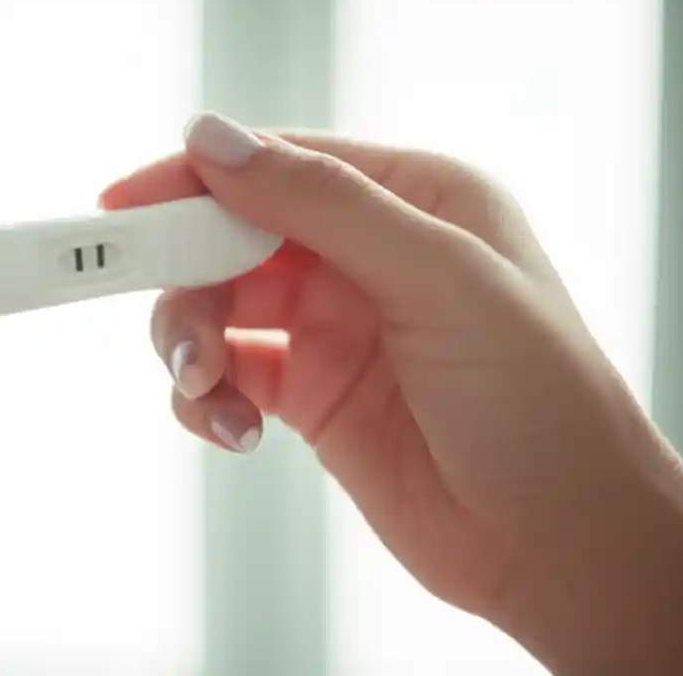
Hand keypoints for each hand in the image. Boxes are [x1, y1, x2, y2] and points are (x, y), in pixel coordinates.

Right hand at [102, 113, 682, 673]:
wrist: (560, 545)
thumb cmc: (538, 403)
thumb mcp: (441, 279)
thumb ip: (324, 205)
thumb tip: (213, 138)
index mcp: (414, 198)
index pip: (279, 164)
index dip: (194, 179)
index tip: (122, 207)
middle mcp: (368, 253)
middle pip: (233, 236)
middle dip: (187, 278)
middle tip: (176, 329)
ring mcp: (335, 326)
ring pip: (218, 307)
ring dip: (192, 344)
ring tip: (208, 389)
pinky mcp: (310, 395)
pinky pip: (227, 375)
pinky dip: (208, 399)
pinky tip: (235, 430)